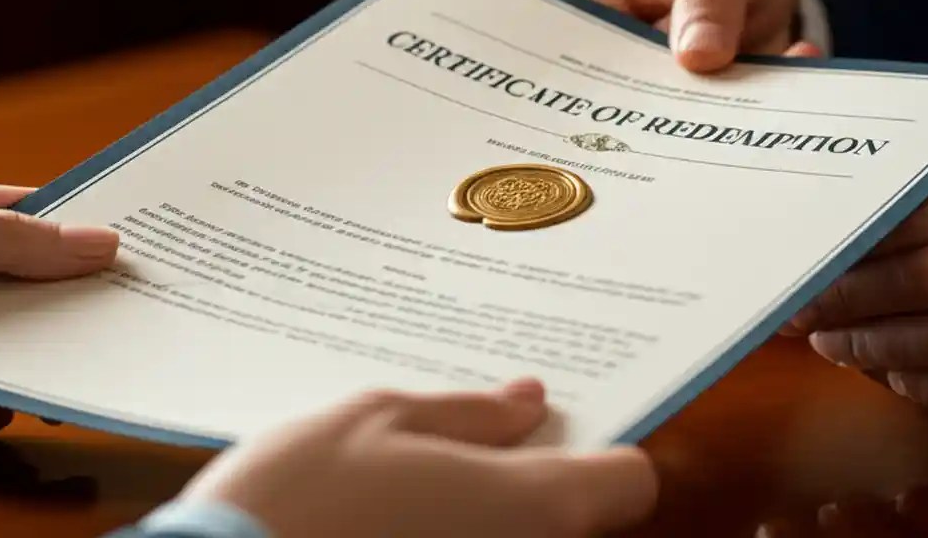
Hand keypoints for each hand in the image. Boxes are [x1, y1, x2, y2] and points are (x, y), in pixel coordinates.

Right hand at [181, 379, 657, 536]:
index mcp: (531, 505)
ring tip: (413, 482)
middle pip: (574, 516)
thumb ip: (469, 414)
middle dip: (531, 478)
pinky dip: (451, 536)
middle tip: (468, 441)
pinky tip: (393, 520)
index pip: (628, 481)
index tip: (561, 434)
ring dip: (486, 511)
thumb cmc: (299, 499)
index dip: (603, 451)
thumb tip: (527, 404)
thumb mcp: (381, 419)